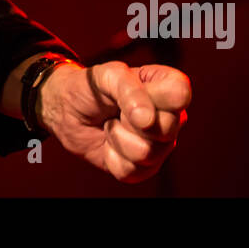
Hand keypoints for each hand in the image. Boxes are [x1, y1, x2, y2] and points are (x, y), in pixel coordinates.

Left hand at [39, 61, 190, 182]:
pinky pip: (131, 171)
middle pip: (166, 129)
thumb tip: (148, 120)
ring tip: (111, 124)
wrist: (69, 113)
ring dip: (117, 137)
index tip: (128, 91)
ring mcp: (161, 146)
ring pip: (147, 153)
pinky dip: (110, 156)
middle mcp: (172, 118)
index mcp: (168, 87)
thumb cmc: (91, 89)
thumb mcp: (106, 76)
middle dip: (129, 119)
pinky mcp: (145, 169)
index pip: (179, 94)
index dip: (153, 96)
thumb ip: (129, 89)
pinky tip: (108, 143)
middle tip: (117, 110)